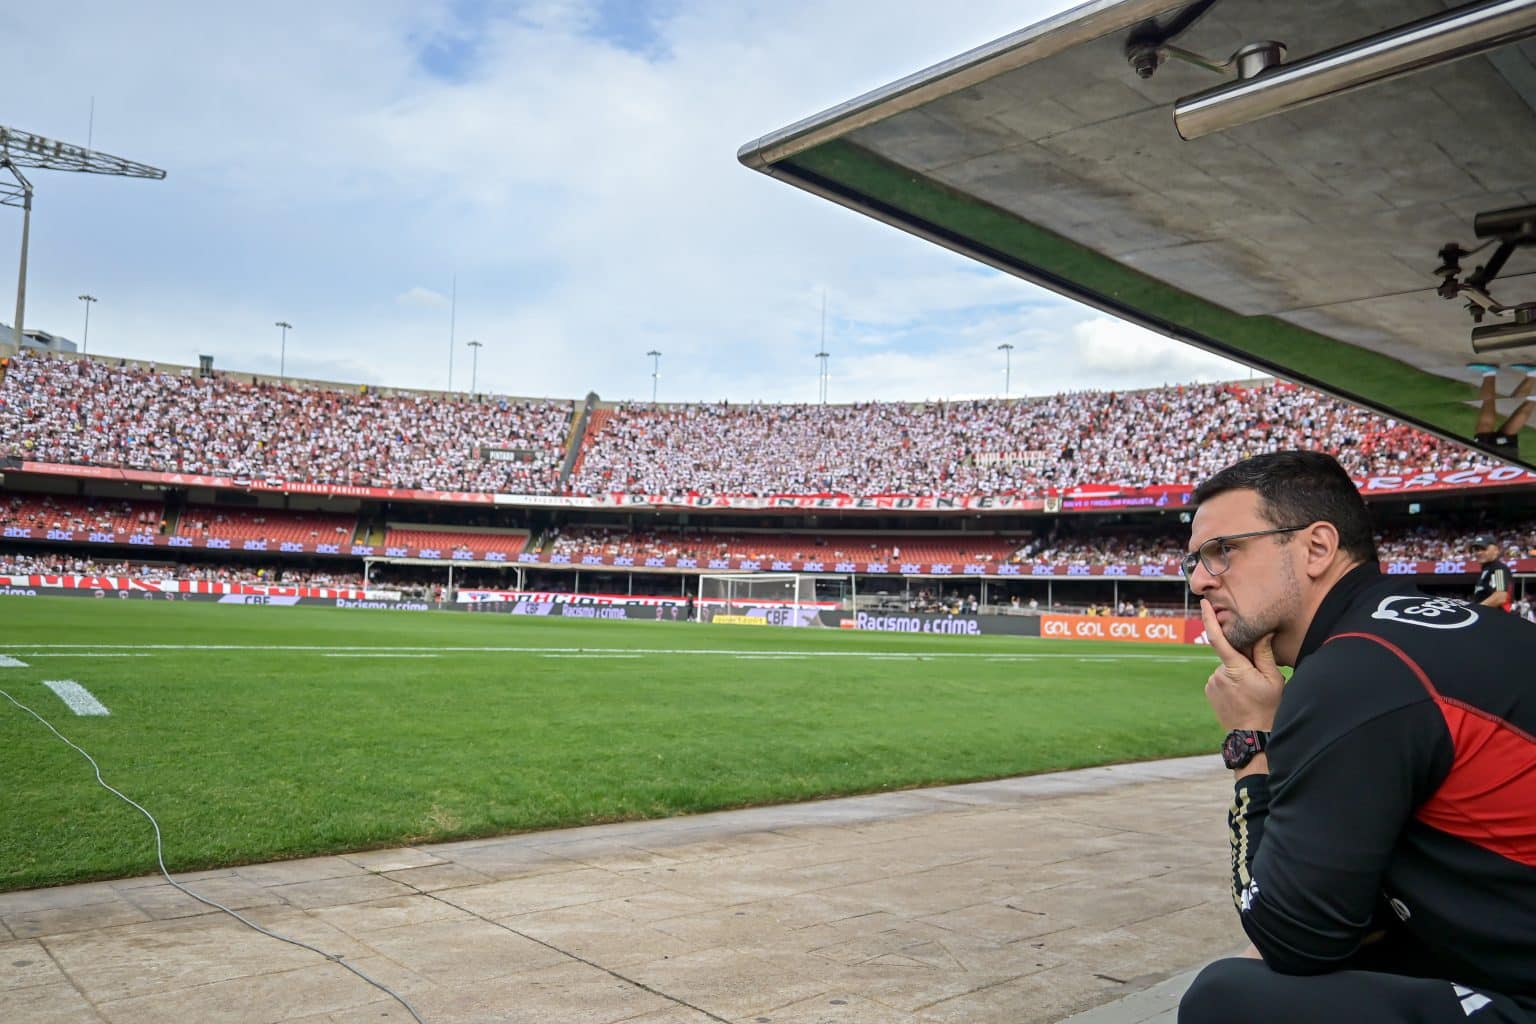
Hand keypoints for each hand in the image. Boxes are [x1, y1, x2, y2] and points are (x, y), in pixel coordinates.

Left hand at [1201, 598, 1284, 731]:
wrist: (1251, 736)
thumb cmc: (1267, 707)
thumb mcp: (1272, 679)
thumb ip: (1264, 654)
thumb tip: (1263, 632)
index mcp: (1234, 667)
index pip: (1218, 638)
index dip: (1210, 618)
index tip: (1204, 603)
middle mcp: (1217, 673)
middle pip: (1230, 655)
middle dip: (1243, 660)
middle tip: (1258, 679)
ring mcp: (1211, 683)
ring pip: (1226, 667)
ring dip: (1237, 672)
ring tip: (1250, 691)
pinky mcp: (1209, 690)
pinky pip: (1221, 678)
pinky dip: (1230, 681)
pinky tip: (1241, 695)